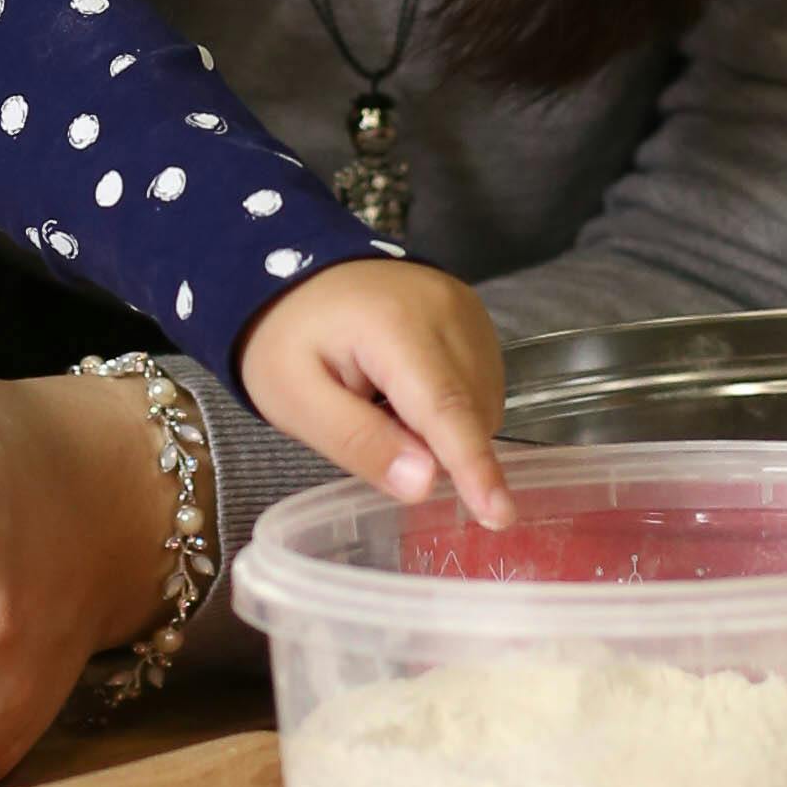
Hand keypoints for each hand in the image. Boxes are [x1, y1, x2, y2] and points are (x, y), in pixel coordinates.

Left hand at [237, 257, 509, 529]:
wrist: (292, 270)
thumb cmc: (286, 339)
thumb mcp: (295, 398)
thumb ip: (357, 441)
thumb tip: (424, 483)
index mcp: (393, 327)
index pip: (444, 407)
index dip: (473, 466)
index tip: (500, 515)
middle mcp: (445, 309)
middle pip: (468, 412)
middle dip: (434, 446)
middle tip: (370, 424)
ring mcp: (465, 307)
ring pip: (482, 403)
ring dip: (444, 428)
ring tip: (384, 403)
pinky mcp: (474, 314)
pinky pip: (481, 384)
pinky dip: (453, 406)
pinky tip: (408, 391)